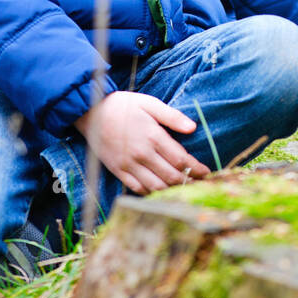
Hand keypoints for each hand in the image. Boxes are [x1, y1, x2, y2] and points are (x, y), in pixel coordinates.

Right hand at [73, 91, 212, 194]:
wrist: (90, 112)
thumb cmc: (123, 105)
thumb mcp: (149, 103)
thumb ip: (172, 116)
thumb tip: (193, 128)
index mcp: (153, 136)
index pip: (181, 159)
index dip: (196, 169)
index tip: (207, 173)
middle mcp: (142, 154)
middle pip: (171, 177)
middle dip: (189, 182)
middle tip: (200, 185)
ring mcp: (129, 165)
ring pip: (156, 187)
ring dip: (173, 191)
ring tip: (184, 190)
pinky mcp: (118, 171)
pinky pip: (138, 189)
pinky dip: (151, 194)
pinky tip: (161, 193)